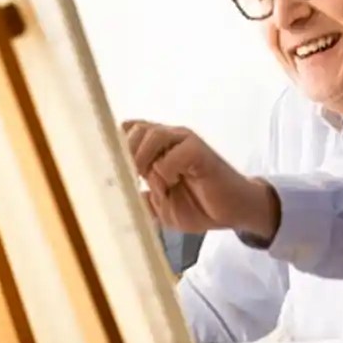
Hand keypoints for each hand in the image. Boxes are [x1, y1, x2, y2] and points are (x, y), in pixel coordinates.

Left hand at [122, 120, 279, 239]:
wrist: (232, 213)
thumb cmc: (198, 207)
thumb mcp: (160, 209)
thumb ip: (141, 199)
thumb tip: (115, 196)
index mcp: (156, 149)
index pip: (127, 131)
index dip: (115, 147)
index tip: (111, 172)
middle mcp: (169, 139)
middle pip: (135, 129)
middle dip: (126, 155)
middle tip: (131, 179)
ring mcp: (185, 142)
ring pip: (152, 134)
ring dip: (144, 160)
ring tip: (148, 181)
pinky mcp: (200, 151)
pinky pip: (175, 152)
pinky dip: (166, 170)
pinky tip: (171, 183)